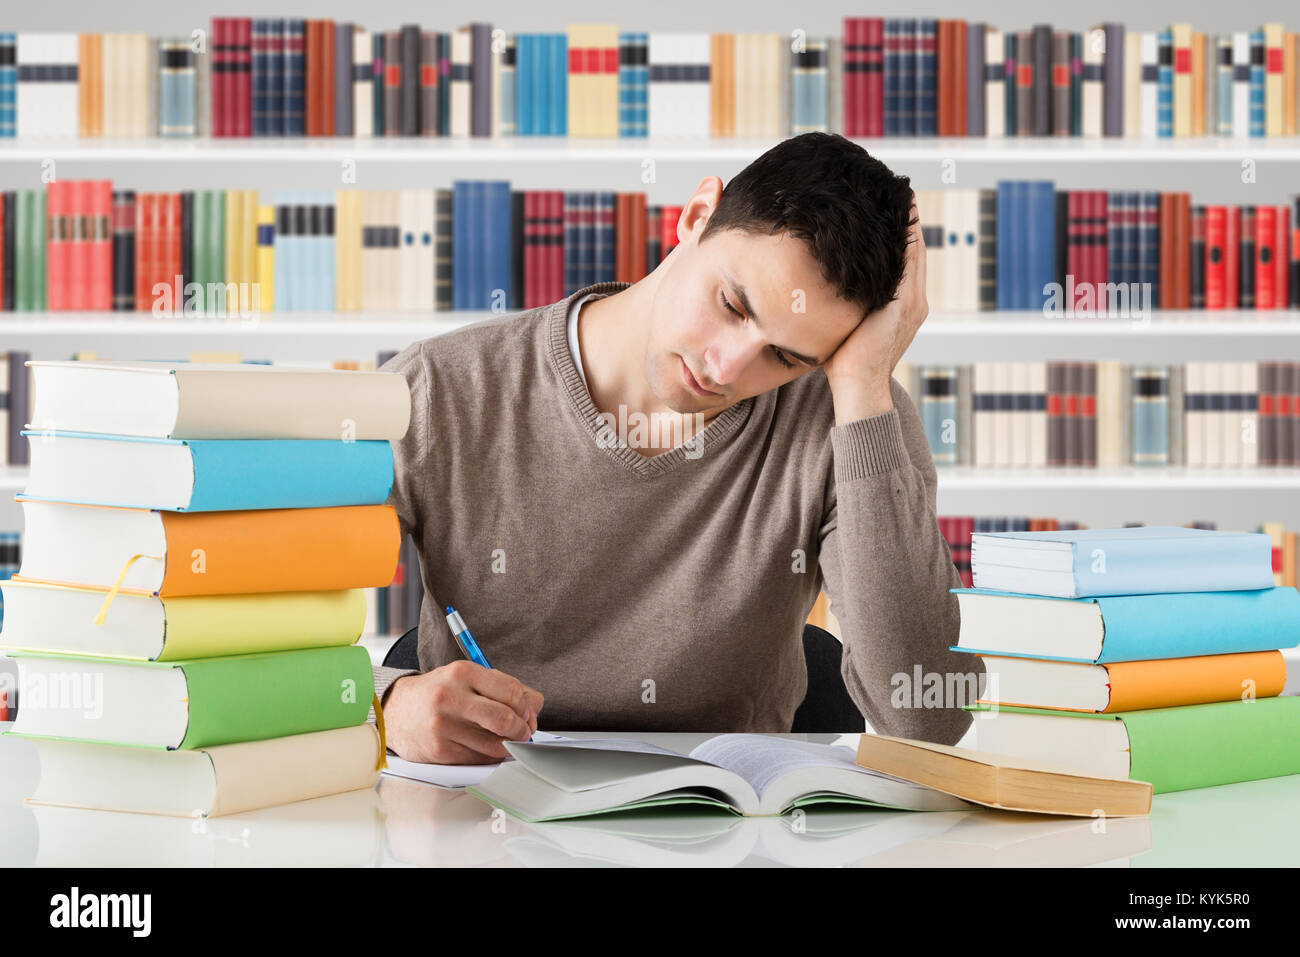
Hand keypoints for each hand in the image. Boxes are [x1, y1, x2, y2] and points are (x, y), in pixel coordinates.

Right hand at [383, 661, 543, 763]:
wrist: (396, 710)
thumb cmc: (439, 693)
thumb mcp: (467, 678)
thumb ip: (503, 687)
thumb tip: (535, 707)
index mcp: (462, 672)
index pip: (511, 691)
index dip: (527, 706)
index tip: (528, 713)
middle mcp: (451, 697)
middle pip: (505, 719)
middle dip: (523, 730)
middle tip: (524, 732)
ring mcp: (443, 726)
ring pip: (494, 745)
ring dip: (509, 746)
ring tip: (509, 741)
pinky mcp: (439, 751)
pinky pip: (479, 759)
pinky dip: (491, 757)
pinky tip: (488, 749)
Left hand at [823, 197, 927, 422]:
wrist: (857, 389)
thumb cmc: (842, 362)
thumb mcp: (843, 321)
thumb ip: (841, 299)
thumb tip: (815, 280)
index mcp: (903, 303)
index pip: (903, 256)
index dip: (895, 229)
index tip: (882, 202)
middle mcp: (914, 298)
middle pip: (912, 245)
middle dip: (901, 216)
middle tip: (888, 184)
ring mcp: (912, 300)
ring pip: (912, 247)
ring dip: (904, 218)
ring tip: (893, 188)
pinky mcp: (904, 303)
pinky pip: (907, 258)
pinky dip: (901, 233)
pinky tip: (892, 210)